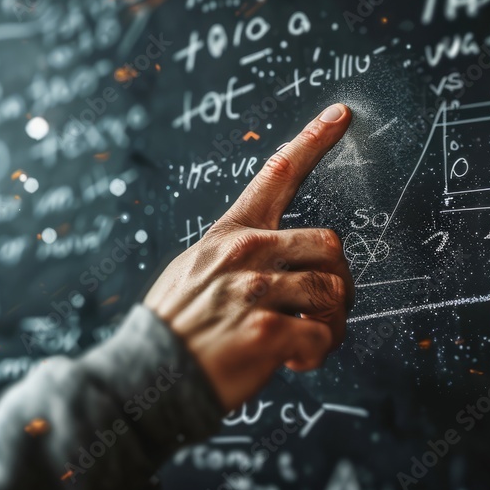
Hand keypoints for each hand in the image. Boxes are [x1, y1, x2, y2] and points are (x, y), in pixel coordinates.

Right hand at [145, 104, 353, 409]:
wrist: (150, 374)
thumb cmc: (177, 327)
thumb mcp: (194, 270)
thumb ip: (236, 258)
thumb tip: (280, 264)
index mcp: (230, 236)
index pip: (276, 175)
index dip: (312, 141)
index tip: (340, 115)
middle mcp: (244, 255)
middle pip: (330, 244)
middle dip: (340, 282)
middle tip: (326, 310)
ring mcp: (253, 292)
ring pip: (332, 292)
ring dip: (331, 324)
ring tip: (308, 341)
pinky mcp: (264, 332)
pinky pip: (320, 336)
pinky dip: (317, 354)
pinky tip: (294, 362)